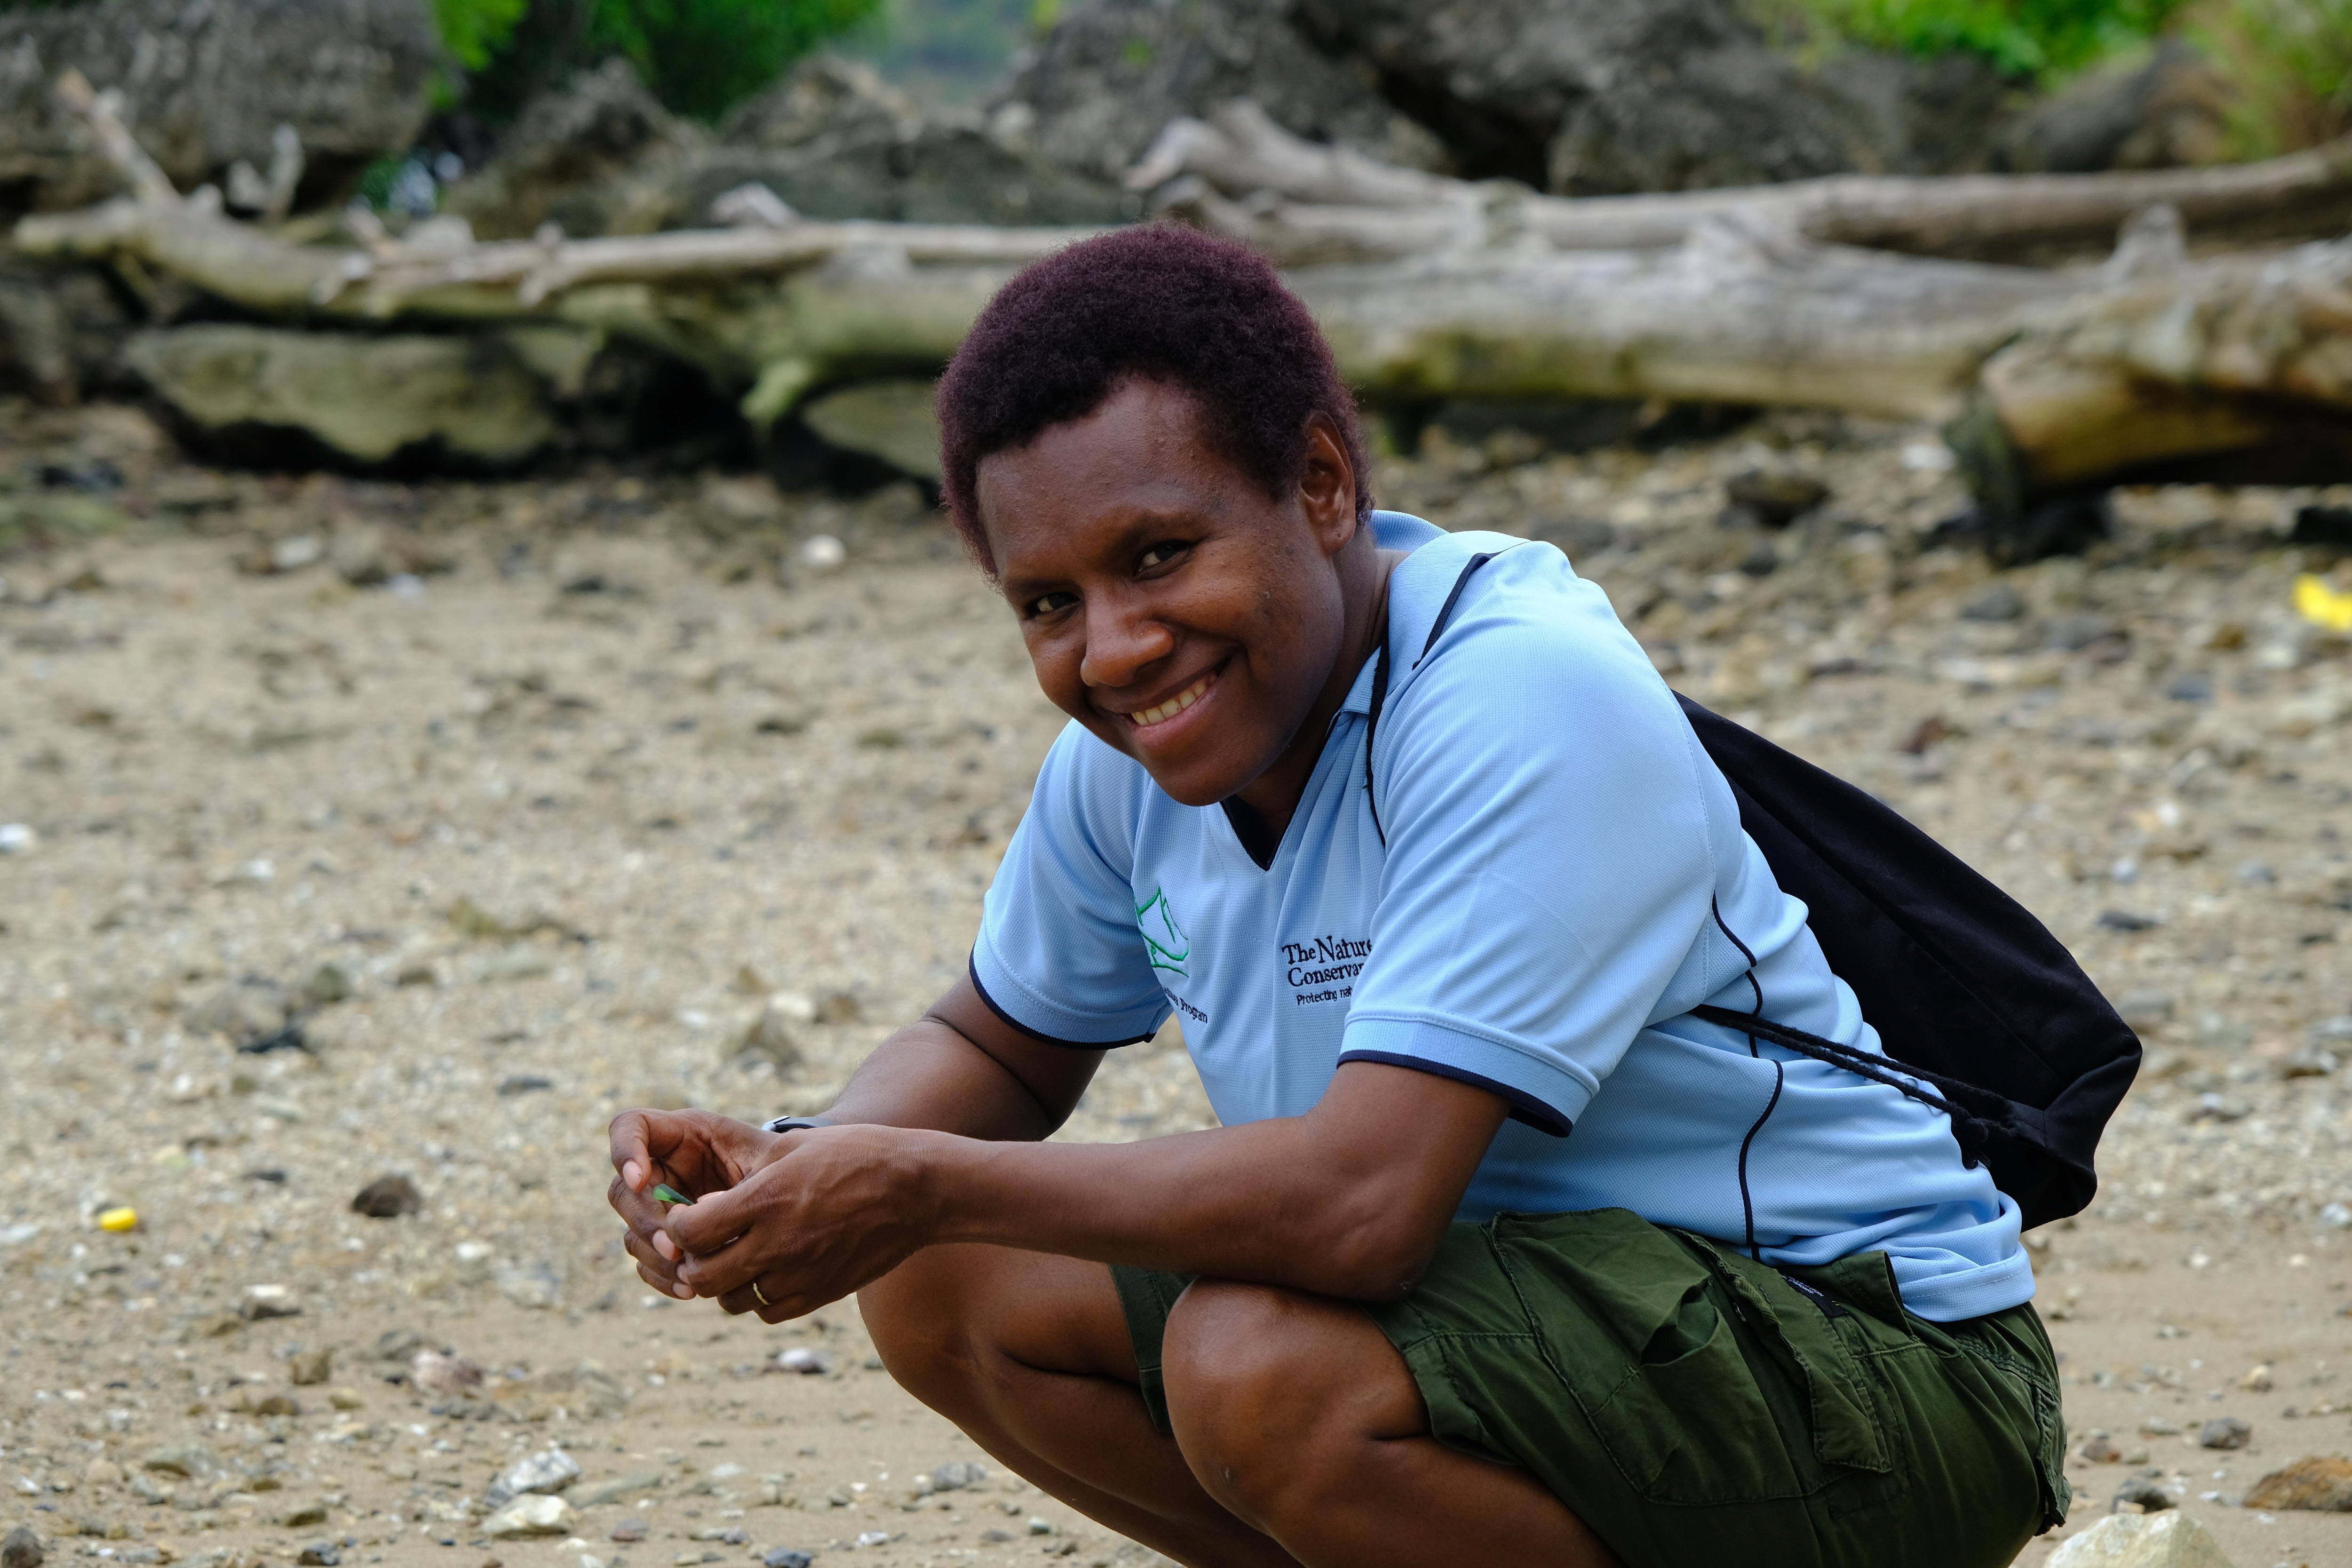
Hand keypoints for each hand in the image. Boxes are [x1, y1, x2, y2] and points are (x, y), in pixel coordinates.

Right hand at [607, 1107, 781, 1298]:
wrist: (797, 1198)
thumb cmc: (784, 1170)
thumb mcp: (771, 1161)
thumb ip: (737, 1179)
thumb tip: (700, 1212)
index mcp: (682, 1134)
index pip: (630, 1126)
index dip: (625, 1150)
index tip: (641, 1180)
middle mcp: (662, 1169)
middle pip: (624, 1191)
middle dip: (646, 1220)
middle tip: (675, 1247)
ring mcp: (659, 1207)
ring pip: (632, 1232)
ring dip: (654, 1255)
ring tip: (690, 1275)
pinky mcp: (665, 1239)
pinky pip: (646, 1261)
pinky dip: (662, 1276)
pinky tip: (688, 1288)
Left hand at [665, 1123, 939, 1322]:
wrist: (916, 1189)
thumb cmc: (854, 1156)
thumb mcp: (794, 1149)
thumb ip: (745, 1178)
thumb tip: (702, 1203)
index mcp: (767, 1200)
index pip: (691, 1232)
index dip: (679, 1226)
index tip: (686, 1215)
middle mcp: (778, 1243)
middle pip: (704, 1276)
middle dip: (693, 1260)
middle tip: (702, 1244)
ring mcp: (800, 1274)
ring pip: (732, 1300)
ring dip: (724, 1282)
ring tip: (735, 1258)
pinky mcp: (821, 1294)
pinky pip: (768, 1312)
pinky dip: (758, 1297)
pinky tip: (767, 1272)